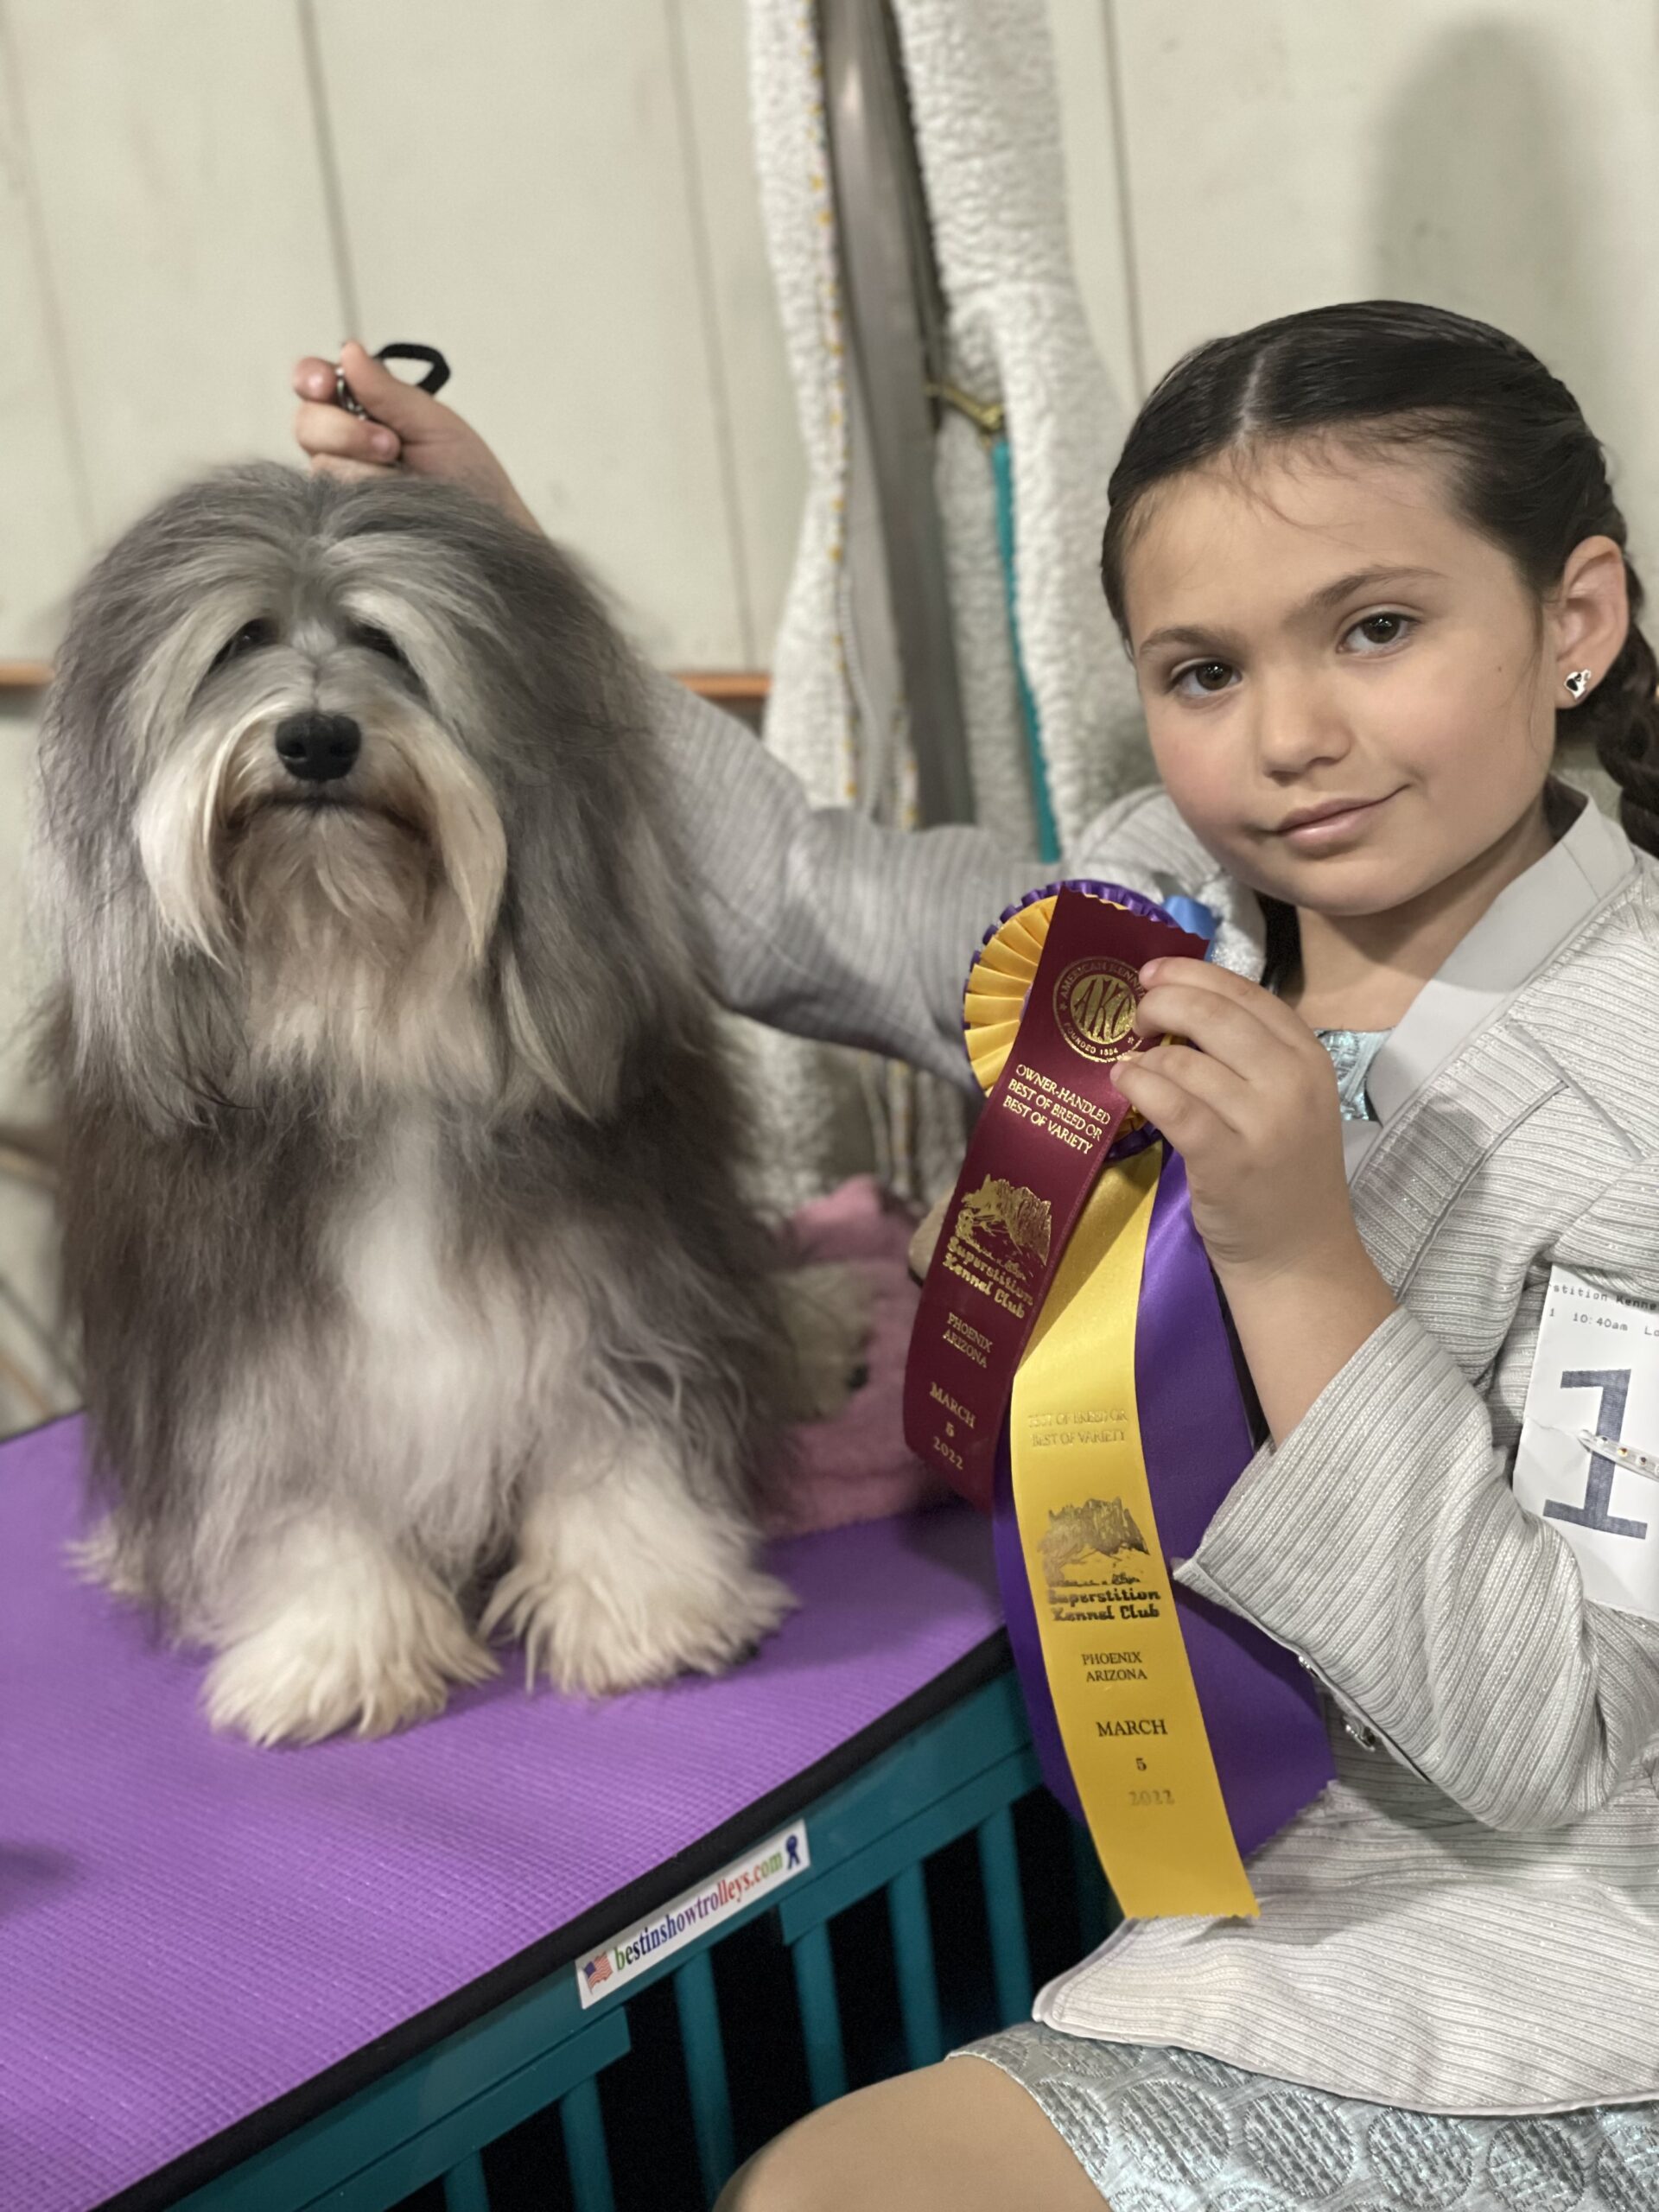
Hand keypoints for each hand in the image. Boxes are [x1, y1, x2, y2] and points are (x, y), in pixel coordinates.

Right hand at [290, 341, 540, 532]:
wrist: (487, 540)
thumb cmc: (470, 482)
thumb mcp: (435, 426)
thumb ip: (388, 391)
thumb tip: (349, 351)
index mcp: (363, 410)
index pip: (315, 383)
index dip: (311, 378)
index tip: (324, 385)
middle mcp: (344, 446)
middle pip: (307, 423)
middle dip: (344, 429)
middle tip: (391, 445)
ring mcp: (341, 485)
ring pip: (320, 463)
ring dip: (363, 468)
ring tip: (404, 480)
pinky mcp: (341, 521)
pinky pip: (330, 499)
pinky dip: (363, 494)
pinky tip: (389, 502)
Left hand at [1112, 958, 1394, 1441]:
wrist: (1297, 1258)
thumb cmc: (1281, 1176)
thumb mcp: (1286, 1101)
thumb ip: (1249, 1053)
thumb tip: (1178, 1002)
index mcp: (1309, 1058)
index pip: (1247, 993)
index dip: (1193, 973)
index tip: (1153, 972)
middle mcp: (1293, 1083)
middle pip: (1215, 1014)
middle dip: (1162, 1003)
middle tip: (1135, 1015)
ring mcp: (1263, 1123)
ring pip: (1187, 1060)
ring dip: (1145, 1055)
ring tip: (1129, 1062)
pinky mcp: (1226, 1159)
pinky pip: (1172, 1103)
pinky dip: (1139, 1084)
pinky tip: (1123, 1083)